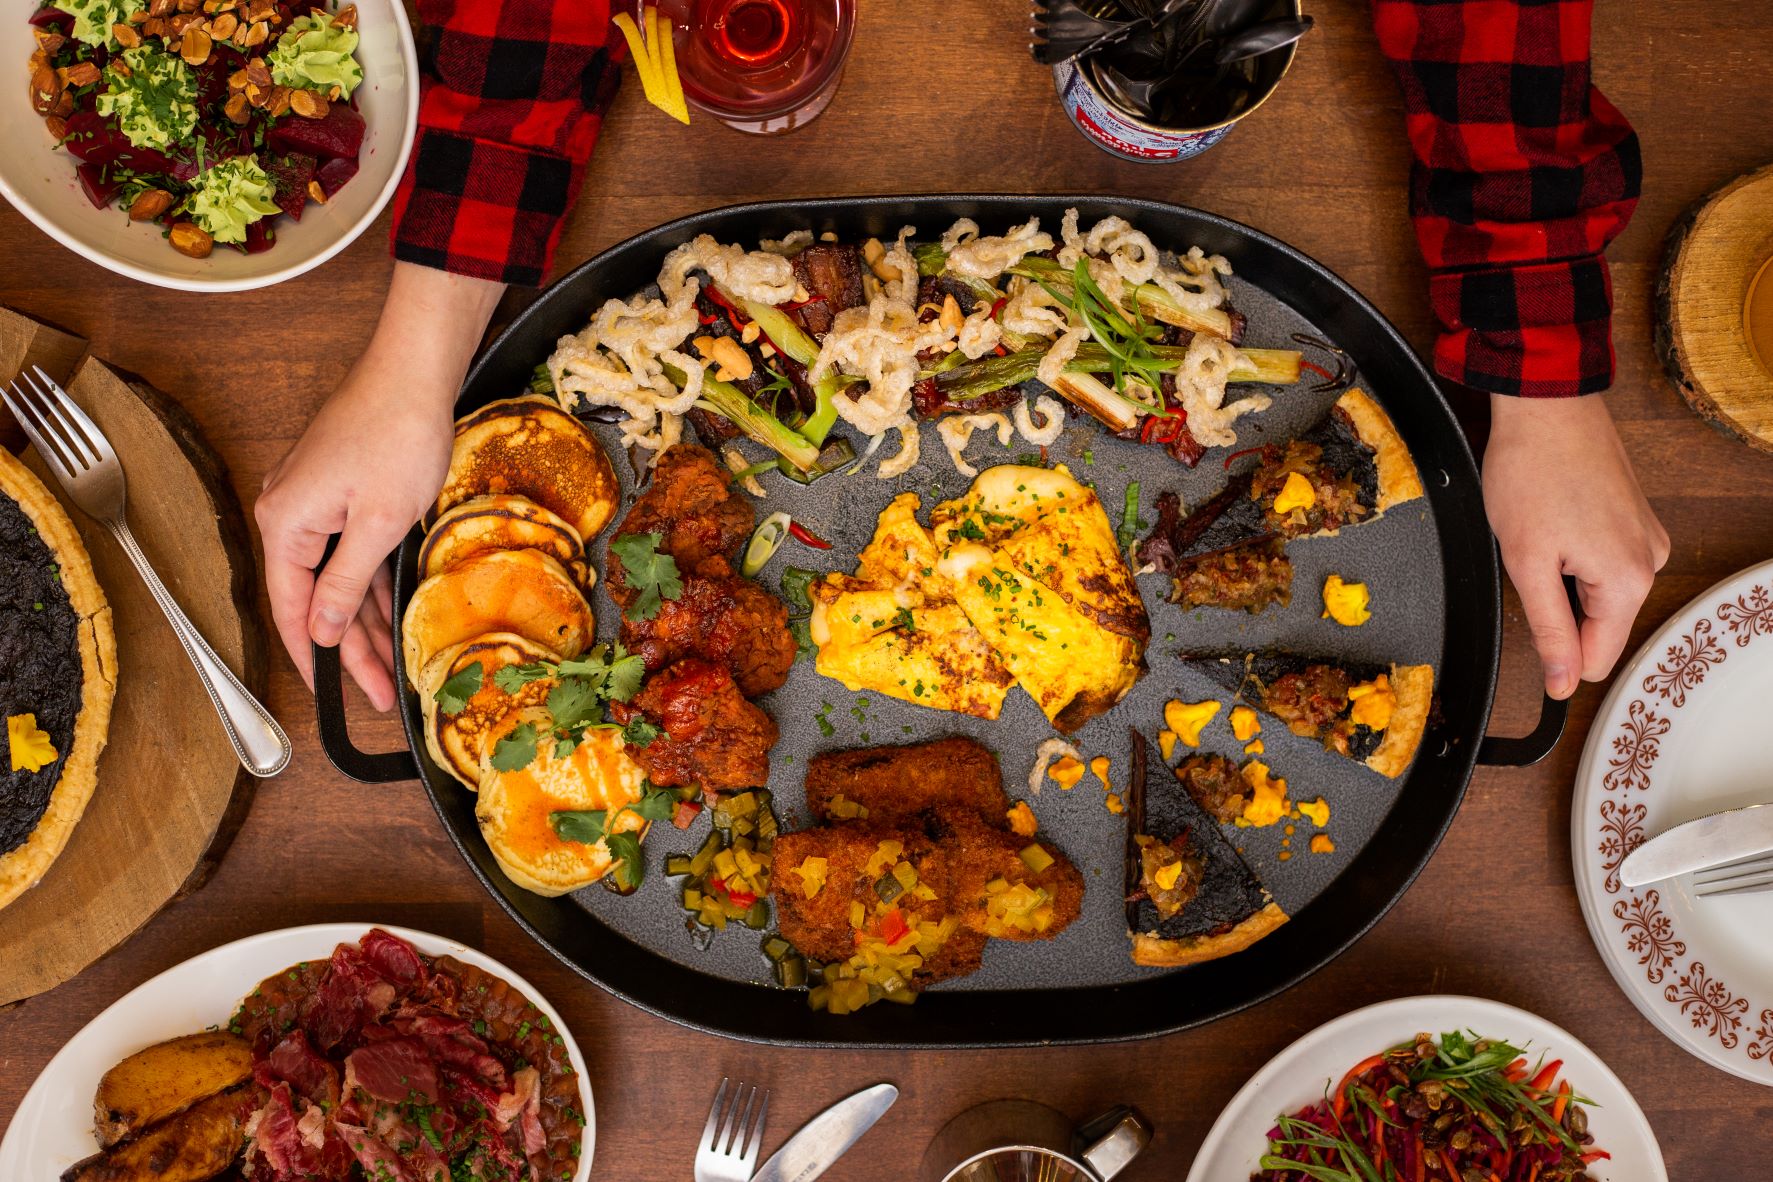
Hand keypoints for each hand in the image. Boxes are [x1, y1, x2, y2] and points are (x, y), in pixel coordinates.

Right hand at [256, 264, 504, 709]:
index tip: (334, 696)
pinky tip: (387, 615)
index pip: (292, 610)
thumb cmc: (397, 433)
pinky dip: (367, 583)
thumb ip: (345, 583)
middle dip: (348, 648)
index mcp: (286, 523)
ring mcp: (316, 499)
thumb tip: (322, 630)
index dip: (313, 659)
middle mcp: (290, 512)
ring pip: (336, 577)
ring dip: (362, 620)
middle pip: (315, 598)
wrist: (415, 370)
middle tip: (379, 690)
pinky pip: (349, 550)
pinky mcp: (341, 489)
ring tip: (389, 666)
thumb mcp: (378, 524)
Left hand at [1483, 394, 1669, 699]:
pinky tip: (1556, 524)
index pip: (1595, 658)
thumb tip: (1564, 682)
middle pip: (1598, 626)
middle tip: (1532, 562)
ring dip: (1563, 579)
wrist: (1546, 406)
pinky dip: (1574, 556)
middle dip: (1557, 606)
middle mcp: (1649, 563)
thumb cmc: (1532, 472)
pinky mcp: (1635, 521)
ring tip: (1543, 536)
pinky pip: (1602, 563)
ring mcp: (1646, 539)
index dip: (1555, 657)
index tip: (1529, 633)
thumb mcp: (1526, 562)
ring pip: (1597, 594)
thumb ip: (1549, 629)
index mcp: (1628, 581)